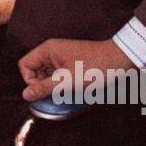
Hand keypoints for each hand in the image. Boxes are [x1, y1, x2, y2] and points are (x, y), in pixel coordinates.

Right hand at [18, 37, 133, 101]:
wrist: (121, 60)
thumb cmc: (95, 68)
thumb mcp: (67, 81)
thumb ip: (44, 88)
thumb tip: (25, 95)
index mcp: (48, 50)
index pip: (24, 65)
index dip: (30, 80)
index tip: (44, 91)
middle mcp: (52, 51)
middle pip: (35, 70)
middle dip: (43, 85)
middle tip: (57, 94)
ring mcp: (62, 56)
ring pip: (47, 74)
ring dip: (53, 86)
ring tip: (67, 93)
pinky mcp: (71, 63)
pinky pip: (58, 75)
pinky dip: (62, 84)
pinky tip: (73, 90)